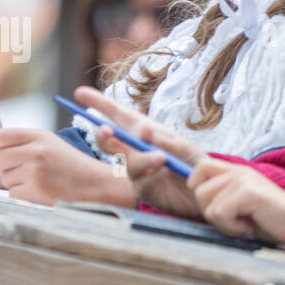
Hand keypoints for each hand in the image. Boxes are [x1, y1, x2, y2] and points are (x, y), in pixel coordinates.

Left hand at [0, 127, 135, 206]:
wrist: (96, 184)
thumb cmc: (70, 165)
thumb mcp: (49, 144)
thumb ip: (21, 141)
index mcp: (38, 136)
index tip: (2, 155)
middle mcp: (36, 151)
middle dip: (3, 167)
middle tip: (22, 171)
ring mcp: (35, 171)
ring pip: (3, 177)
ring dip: (15, 182)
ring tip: (38, 181)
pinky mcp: (35, 191)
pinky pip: (12, 193)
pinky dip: (22, 195)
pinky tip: (40, 192)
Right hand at [74, 85, 205, 217]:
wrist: (206, 190)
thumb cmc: (194, 164)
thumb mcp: (183, 146)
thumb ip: (164, 140)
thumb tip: (142, 133)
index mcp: (144, 134)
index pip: (117, 116)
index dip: (98, 103)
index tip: (79, 93)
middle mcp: (136, 152)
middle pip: (109, 142)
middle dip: (103, 136)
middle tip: (106, 131)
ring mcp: (138, 173)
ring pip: (128, 164)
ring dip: (142, 158)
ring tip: (161, 157)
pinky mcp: (146, 192)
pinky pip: (142, 183)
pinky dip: (153, 175)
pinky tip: (165, 171)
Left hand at [187, 156, 284, 244]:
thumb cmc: (271, 221)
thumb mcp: (241, 205)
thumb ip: (221, 196)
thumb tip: (196, 195)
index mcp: (236, 171)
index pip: (199, 166)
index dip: (196, 186)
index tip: (215, 208)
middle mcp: (238, 171)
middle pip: (197, 187)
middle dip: (209, 211)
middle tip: (234, 219)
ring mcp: (243, 178)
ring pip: (206, 203)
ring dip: (223, 222)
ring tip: (244, 223)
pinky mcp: (247, 191)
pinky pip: (219, 212)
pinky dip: (232, 227)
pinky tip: (249, 226)